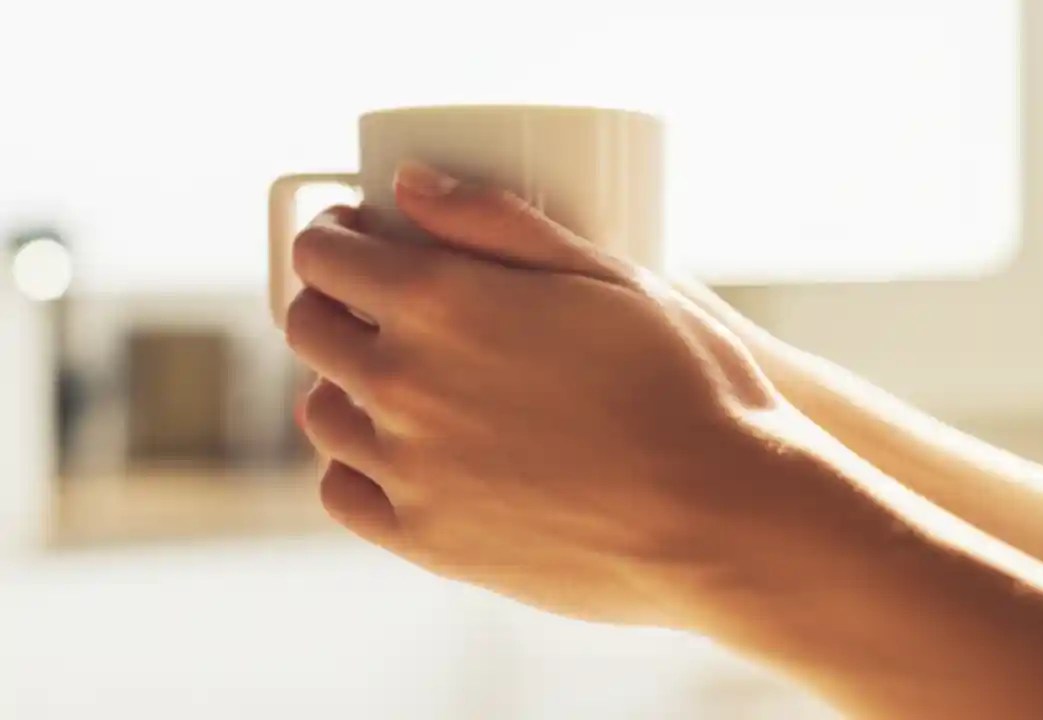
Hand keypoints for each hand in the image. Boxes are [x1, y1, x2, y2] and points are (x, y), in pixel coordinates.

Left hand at [286, 162, 786, 624]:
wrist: (723, 517)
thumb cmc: (684, 383)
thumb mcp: (609, 274)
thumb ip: (498, 221)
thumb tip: (408, 183)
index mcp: (440, 304)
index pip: (325, 256)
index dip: (333, 237)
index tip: (357, 237)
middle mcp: (403, 385)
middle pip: (308, 329)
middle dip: (329, 301)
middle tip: (374, 300)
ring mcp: (408, 471)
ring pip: (321, 414)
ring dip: (341, 382)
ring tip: (394, 378)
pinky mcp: (426, 541)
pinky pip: (345, 493)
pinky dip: (355, 462)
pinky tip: (396, 450)